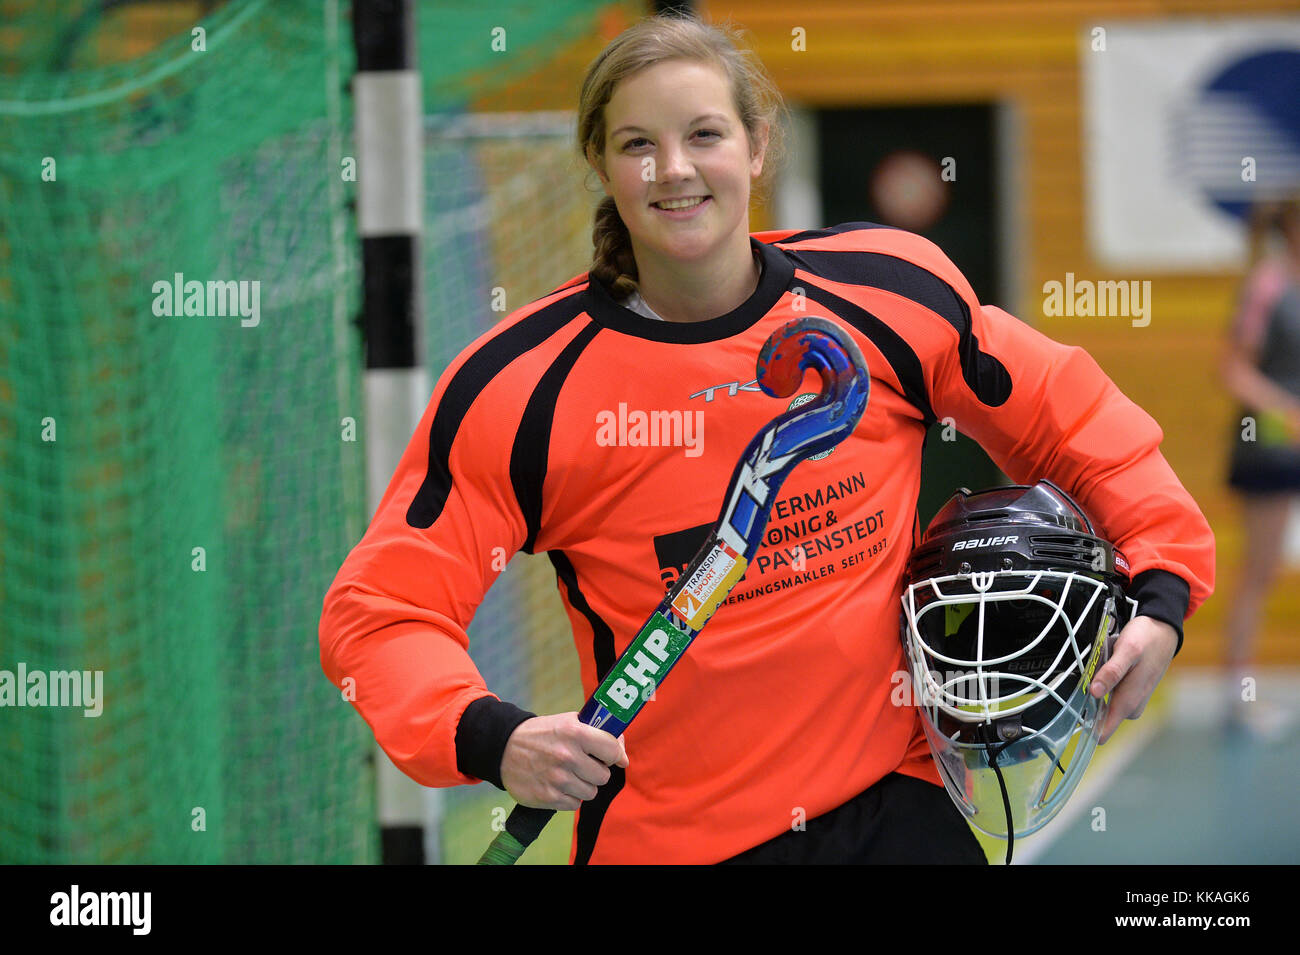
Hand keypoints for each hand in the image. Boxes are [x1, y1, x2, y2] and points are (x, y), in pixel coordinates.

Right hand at [500, 712, 628, 810]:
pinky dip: (570, 797)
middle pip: (603, 776)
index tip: (612, 757)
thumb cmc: (543, 734)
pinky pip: (575, 805)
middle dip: (596, 771)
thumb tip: (622, 753)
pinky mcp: (547, 797)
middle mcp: (567, 756)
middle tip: (584, 765)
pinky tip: (559, 785)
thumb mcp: (569, 722)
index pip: (612, 749)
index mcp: (575, 732)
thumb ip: (597, 733)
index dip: (615, 754)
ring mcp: (557, 779)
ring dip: (584, 786)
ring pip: (590, 793)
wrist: (504, 747)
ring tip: (569, 775)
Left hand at [1088, 615, 1177, 743]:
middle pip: (1097, 716)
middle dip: (1087, 697)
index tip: (1069, 716)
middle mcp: (1130, 707)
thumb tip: (1094, 692)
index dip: (1084, 728)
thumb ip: (1112, 672)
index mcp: (1128, 703)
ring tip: (1104, 663)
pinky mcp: (1129, 694)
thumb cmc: (1146, 640)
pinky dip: (1102, 681)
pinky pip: (1107, 694)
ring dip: (1095, 686)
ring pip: (1101, 703)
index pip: (1102, 732)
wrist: (1163, 632)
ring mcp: (1131, 701)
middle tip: (1092, 671)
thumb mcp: (1127, 651)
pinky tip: (1107, 665)